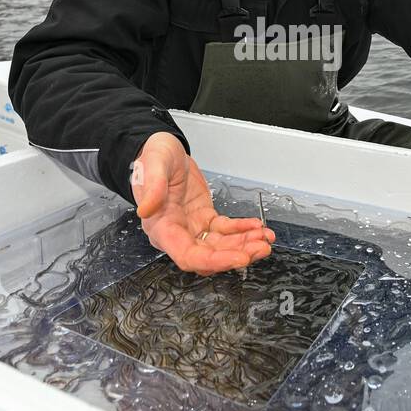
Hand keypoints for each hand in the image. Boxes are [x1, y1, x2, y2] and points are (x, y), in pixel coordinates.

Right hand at [130, 131, 274, 274]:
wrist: (164, 150)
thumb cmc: (153, 157)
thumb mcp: (153, 165)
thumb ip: (152, 187)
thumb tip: (146, 209)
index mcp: (161, 227)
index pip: (187, 255)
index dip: (214, 261)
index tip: (238, 258)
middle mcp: (177, 233)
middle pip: (209, 256)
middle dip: (237, 254)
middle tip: (260, 247)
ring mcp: (193, 227)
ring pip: (221, 246)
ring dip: (244, 244)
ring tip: (265, 237)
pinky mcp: (205, 219)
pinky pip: (226, 230)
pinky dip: (243, 230)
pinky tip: (256, 226)